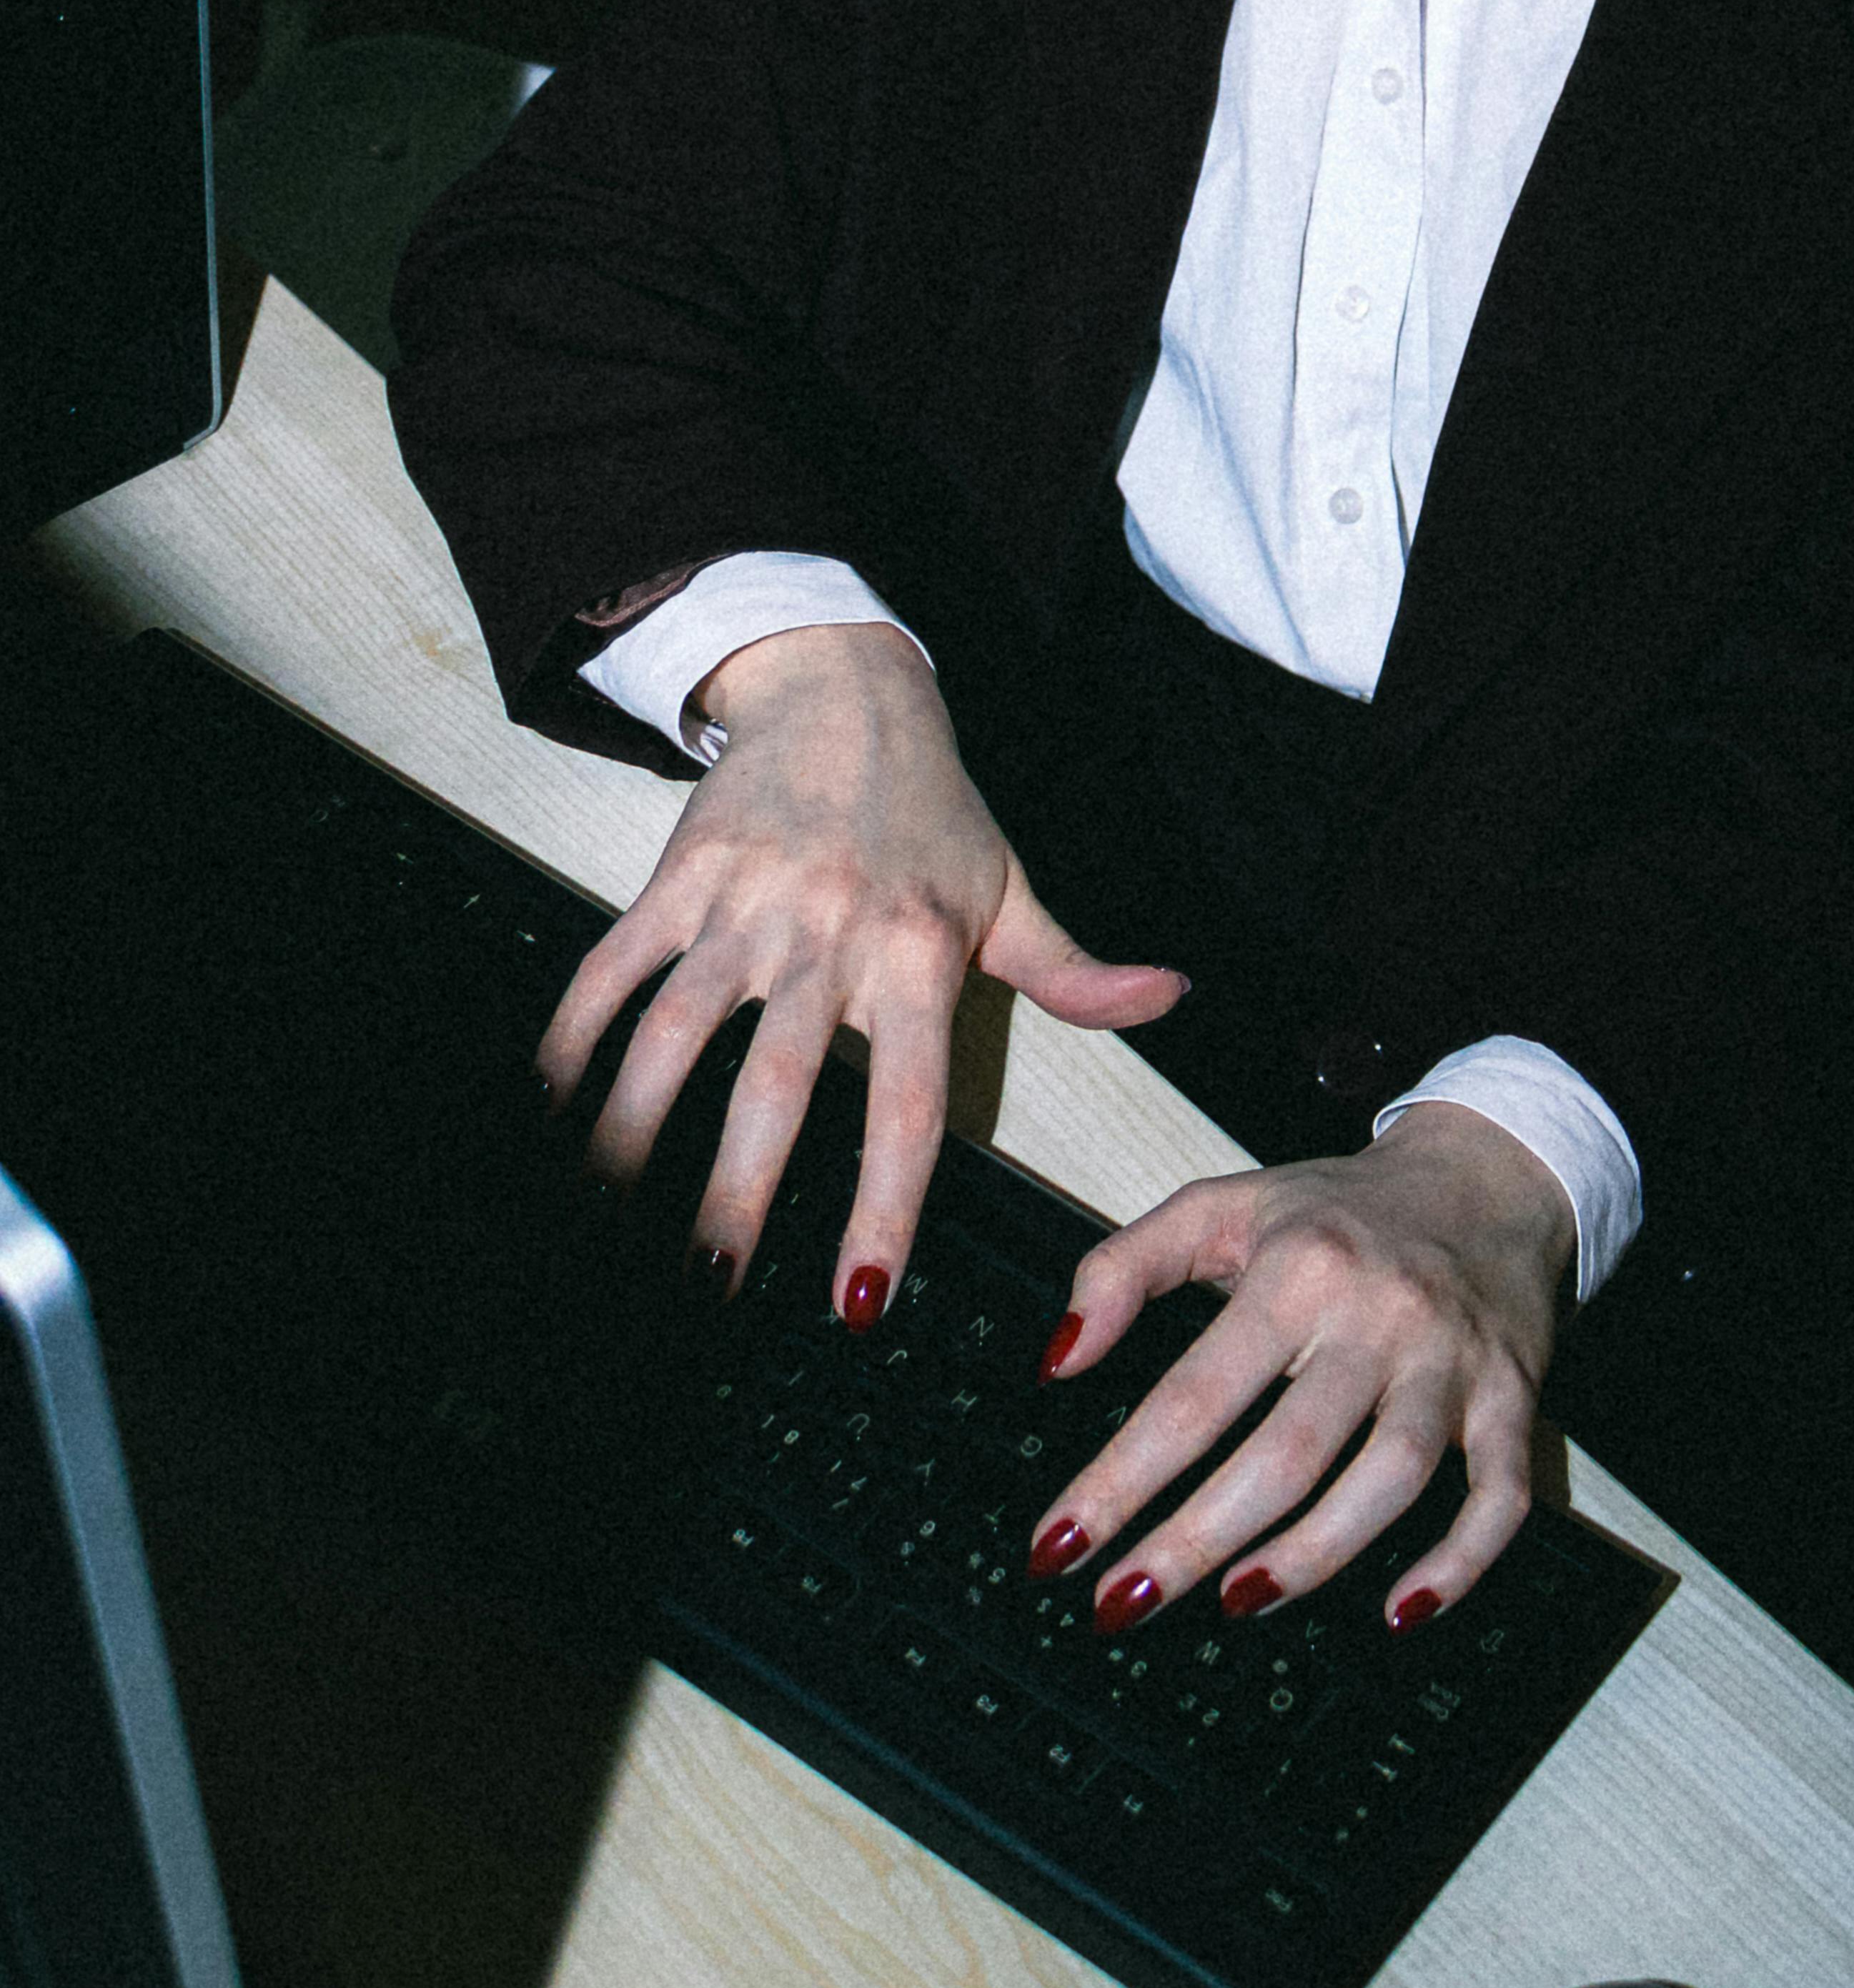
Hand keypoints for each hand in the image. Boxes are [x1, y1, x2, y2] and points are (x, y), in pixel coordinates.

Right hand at [535, 619, 1184, 1314]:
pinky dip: (571, 1040)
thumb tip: (1171, 1000)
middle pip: (777, 1084)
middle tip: (708, 1291)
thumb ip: (1077, 970)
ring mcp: (745, 904)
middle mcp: (830, 933)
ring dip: (636, 1135)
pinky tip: (549, 1112)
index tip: (860, 1302)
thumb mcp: (1013, 889)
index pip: (907, 1103)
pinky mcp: (678, 874)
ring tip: (610, 1225)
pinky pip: (613, 968)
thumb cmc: (934, 808)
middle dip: (738, 1197)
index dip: (885, 1205)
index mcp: (918, 953)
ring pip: (677, 1033)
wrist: (843, 685)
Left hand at [1026, 1105, 1572, 1632]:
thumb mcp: (1219, 1207)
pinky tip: (1400, 1610)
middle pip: (1288, 1451)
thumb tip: (1057, 1362)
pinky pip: (1501, 1495)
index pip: (1196, 1392)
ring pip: (1391, 1477)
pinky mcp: (1514, 1398)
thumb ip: (1122, 1269)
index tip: (1058, 1547)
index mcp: (1300, 1266)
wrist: (1488, 1175)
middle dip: (1195, 1541)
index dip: (1121, 1479)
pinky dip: (1459, 1563)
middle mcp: (1380, 1313)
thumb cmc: (1336, 1210)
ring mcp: (1454, 1360)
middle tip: (1123, 1605)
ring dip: (1312, 1555)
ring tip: (1237, 1604)